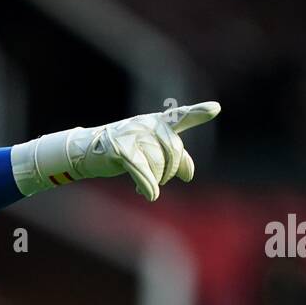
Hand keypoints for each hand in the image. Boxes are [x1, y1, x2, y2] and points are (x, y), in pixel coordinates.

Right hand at [72, 101, 220, 200]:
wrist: (89, 152)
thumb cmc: (124, 152)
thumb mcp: (150, 153)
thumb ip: (174, 160)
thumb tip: (189, 175)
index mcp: (157, 123)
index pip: (181, 117)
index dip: (198, 113)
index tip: (216, 109)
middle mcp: (146, 124)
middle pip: (173, 150)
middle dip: (170, 171)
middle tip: (161, 180)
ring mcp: (132, 134)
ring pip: (158, 163)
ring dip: (155, 180)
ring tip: (146, 186)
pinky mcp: (120, 148)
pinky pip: (141, 170)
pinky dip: (147, 185)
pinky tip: (149, 195)